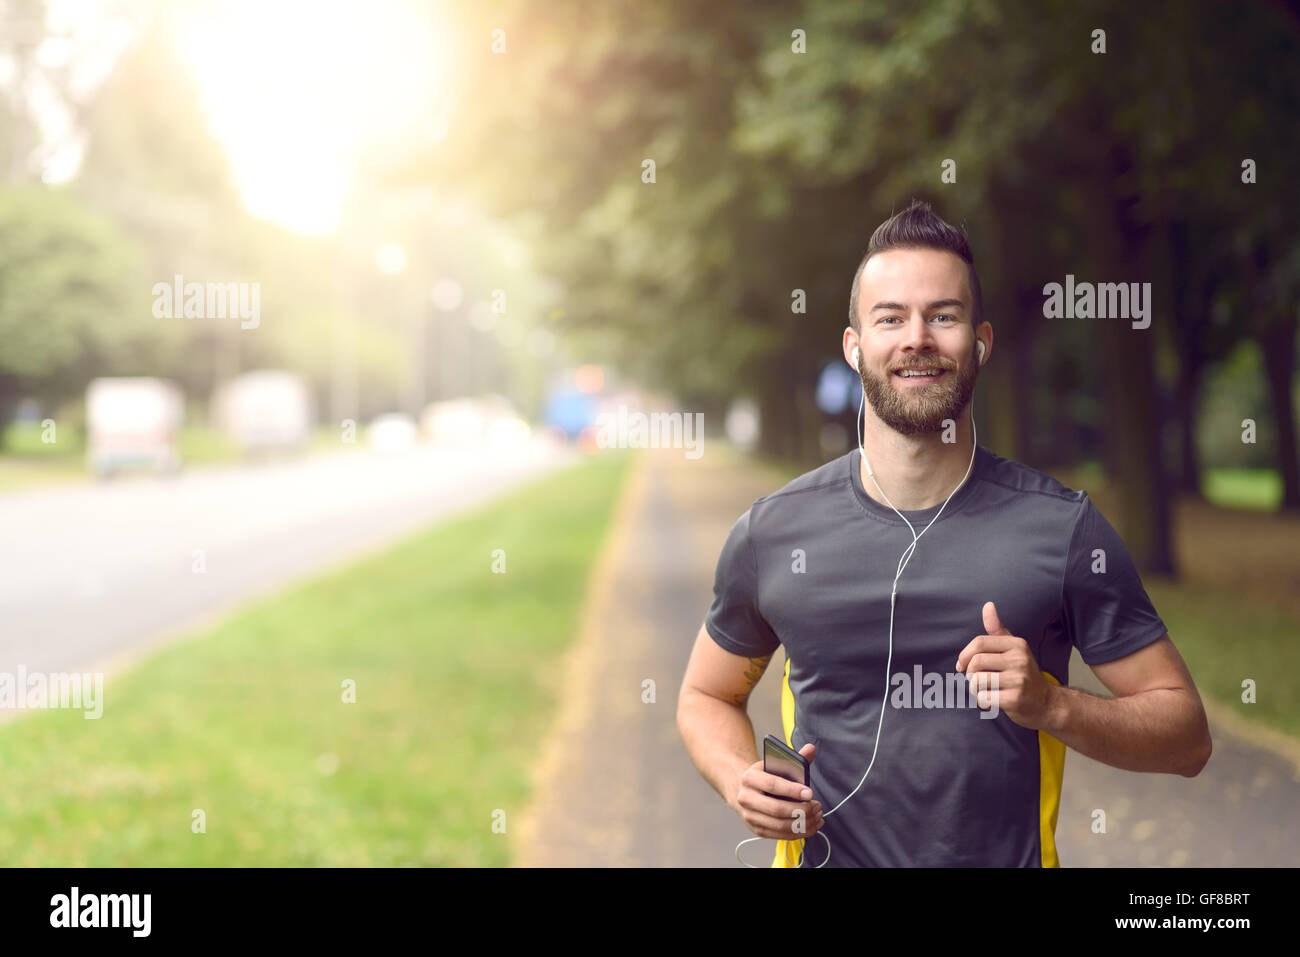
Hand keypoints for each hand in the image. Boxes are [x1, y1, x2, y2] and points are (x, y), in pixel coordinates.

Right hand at [732, 743, 822, 839]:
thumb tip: (811, 748)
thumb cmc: (764, 776)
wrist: (742, 788)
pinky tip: (810, 826)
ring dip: (802, 823)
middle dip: (801, 810)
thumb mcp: (774, 764)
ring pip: (779, 825)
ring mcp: (750, 816)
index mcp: (750, 777)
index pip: (772, 785)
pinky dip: (798, 833)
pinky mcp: (756, 829)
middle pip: (776, 809)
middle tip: (816, 806)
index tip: (810, 793)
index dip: (792, 790)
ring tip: (816, 816)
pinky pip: (779, 835)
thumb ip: (795, 758)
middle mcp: (746, 798)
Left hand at [955, 601, 1056, 729]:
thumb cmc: (1023, 673)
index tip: (961, 665)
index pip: (979, 642)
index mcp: (1017, 644)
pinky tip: (992, 700)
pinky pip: (984, 697)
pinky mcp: (1016, 699)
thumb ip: (997, 629)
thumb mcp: (1013, 648)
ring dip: (975, 688)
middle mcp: (1020, 659)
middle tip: (976, 680)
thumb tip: (988, 605)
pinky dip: (982, 701)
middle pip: (976, 662)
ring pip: (978, 680)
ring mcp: (1019, 679)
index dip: (964, 654)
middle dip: (970, 673)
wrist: (1046, 703)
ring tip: (985, 690)